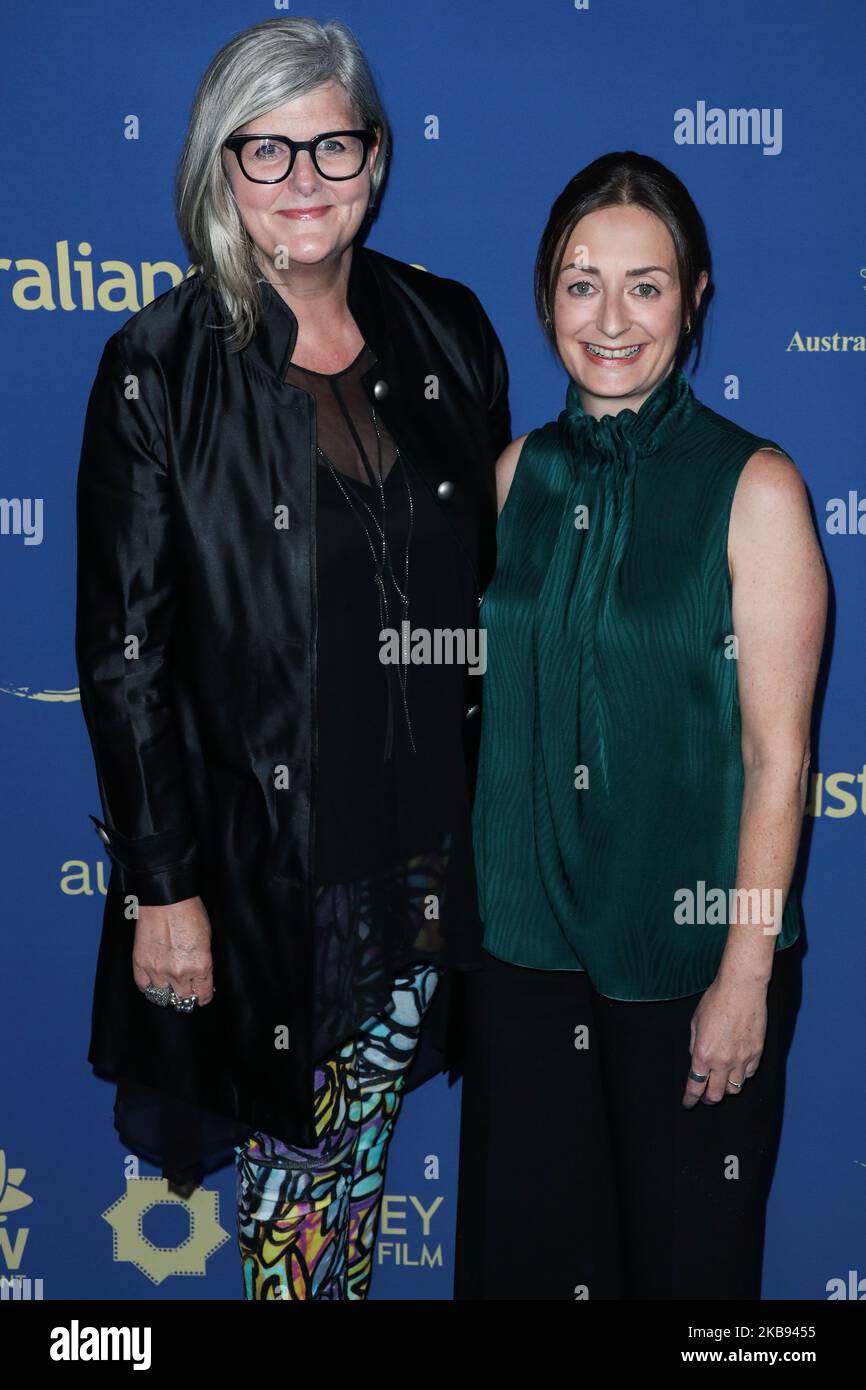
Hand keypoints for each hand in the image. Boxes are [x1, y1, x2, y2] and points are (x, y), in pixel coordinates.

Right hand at [132, 896, 214, 1006]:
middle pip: (184, 998)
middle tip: (187, 986)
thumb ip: (203, 963)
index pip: (203, 995)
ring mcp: (158, 970)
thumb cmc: (189, 912)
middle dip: (187, 992)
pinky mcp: (141, 964)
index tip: (202, 994)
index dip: (204, 995)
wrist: (165, 899)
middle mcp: (179, 973)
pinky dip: (150, 985)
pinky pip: (144, 987)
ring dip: (168, 989)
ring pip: (163, 995)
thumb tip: (201, 976)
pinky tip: (155, 979)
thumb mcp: (207, 939)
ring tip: (170, 981)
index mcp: (200, 966)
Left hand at [682, 973, 767, 1106]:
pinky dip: (742, 1075)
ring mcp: (742, 1060)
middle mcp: (722, 1062)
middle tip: (705, 1097)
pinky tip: (737, 1068)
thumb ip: (695, 1045)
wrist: (741, 989)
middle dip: (708, 1099)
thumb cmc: (715, 1001)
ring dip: (726, 1088)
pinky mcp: (757, 1054)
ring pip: (735, 1088)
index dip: (690, 1099)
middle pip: (716, 1095)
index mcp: (703, 1054)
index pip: (695, 1087)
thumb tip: (696, 1059)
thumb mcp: (695, 1022)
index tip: (688, 1104)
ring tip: (722, 1081)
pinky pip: (749, 1074)